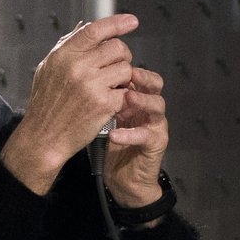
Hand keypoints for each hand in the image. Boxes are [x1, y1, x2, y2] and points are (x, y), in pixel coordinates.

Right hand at [1, 15, 138, 193]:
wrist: (43, 136)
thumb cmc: (45, 104)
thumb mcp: (48, 68)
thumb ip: (67, 45)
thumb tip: (84, 25)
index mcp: (64, 55)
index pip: (95, 30)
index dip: (117, 23)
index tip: (131, 21)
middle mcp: (78, 67)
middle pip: (117, 47)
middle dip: (121, 56)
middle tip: (114, 67)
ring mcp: (92, 85)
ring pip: (126, 69)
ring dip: (123, 77)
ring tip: (110, 86)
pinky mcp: (104, 104)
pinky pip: (125, 91)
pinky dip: (121, 97)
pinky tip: (109, 102)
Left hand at [103, 67, 167, 209]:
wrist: (122, 178)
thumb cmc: (110, 145)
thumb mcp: (102, 116)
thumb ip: (99, 96)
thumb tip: (81, 74)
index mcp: (135, 98)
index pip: (137, 74)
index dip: (128, 66)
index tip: (111, 61)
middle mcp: (148, 108)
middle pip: (154, 84)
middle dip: (142, 76)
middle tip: (128, 73)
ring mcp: (155, 125)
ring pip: (157, 105)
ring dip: (142, 100)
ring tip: (126, 98)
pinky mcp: (156, 144)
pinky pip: (146, 135)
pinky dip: (130, 134)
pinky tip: (114, 134)